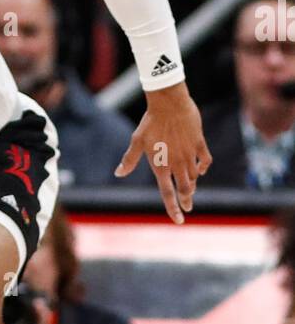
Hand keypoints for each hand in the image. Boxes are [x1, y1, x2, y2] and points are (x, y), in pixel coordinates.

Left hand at [115, 82, 211, 223]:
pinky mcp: (199, 143)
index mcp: (161, 166)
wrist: (169, 103)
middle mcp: (177, 163)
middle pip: (185, 189)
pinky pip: (205, 160)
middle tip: (188, 206)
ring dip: (193, 185)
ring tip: (191, 190)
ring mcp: (190, 154)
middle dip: (187, 200)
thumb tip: (119, 173)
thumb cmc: (150, 122)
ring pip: (194, 176)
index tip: (179, 220)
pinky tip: (200, 170)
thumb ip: (129, 160)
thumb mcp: (137, 141)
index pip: (168, 193)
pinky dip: (203, 168)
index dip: (173, 209)